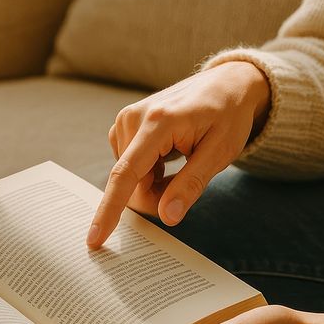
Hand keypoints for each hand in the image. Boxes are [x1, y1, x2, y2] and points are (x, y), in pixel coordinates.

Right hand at [87, 61, 270, 247]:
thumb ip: (190, 185)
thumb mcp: (220, 153)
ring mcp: (126, 119)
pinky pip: (129, 163)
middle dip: (154, 194)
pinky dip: (148, 171)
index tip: (94, 238)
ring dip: (152, 182)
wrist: (226, 84)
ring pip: (129, 176)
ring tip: (181, 162)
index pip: (126, 173)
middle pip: (130, 181)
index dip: (110, 209)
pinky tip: (168, 157)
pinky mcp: (125, 123)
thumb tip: (166, 216)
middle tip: (185, 184)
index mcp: (158, 122)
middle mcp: (134, 118)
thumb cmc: (228, 116)